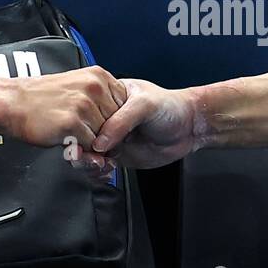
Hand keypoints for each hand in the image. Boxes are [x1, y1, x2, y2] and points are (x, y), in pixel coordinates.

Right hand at [6, 66, 127, 148]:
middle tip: (88, 134)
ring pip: (105, 135)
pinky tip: (69, 141)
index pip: (125, 104)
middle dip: (106, 133)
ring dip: (94, 142)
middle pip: (117, 122)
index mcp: (98, 76)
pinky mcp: (72, 123)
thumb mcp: (76, 86)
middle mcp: (93, 88)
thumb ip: (98, 98)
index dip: (116, 120)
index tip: (104, 125)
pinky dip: (83, 149)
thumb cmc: (40, 98)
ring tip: (76, 136)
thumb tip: (117, 119)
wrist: (12, 103)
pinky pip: (90, 146)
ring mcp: (83, 105)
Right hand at [71, 79, 199, 172]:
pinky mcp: (116, 155)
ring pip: (86, 152)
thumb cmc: (170, 107)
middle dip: (80, 148)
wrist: (189, 129)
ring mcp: (110, 137)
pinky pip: (97, 166)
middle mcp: (105, 117)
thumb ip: (121, 121)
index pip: (82, 110)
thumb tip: (99, 141)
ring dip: (87, 163)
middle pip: (80, 133)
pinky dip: (97, 172)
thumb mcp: (145, 105)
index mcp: (107, 95)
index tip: (78, 138)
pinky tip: (106, 170)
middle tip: (89, 156)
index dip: (78, 125)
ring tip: (100, 164)